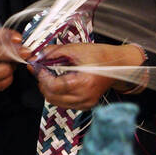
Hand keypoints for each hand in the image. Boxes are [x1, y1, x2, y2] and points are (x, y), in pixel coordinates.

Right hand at [0, 28, 22, 99]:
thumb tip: (18, 41)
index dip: (5, 36)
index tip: (19, 38)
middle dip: (15, 52)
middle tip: (26, 52)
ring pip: (1, 70)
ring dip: (11, 66)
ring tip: (11, 64)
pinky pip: (2, 83)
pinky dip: (9, 77)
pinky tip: (6, 74)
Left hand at [28, 42, 143, 109]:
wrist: (118, 65)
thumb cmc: (101, 56)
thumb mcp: (76, 49)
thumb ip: (54, 53)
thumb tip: (37, 56)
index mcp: (84, 83)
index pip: (54, 86)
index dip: (42, 77)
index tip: (38, 67)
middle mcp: (85, 97)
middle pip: (52, 97)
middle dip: (43, 83)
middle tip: (40, 70)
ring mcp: (85, 103)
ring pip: (56, 102)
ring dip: (49, 89)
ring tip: (50, 76)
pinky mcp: (85, 105)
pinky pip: (64, 103)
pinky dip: (58, 94)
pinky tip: (60, 82)